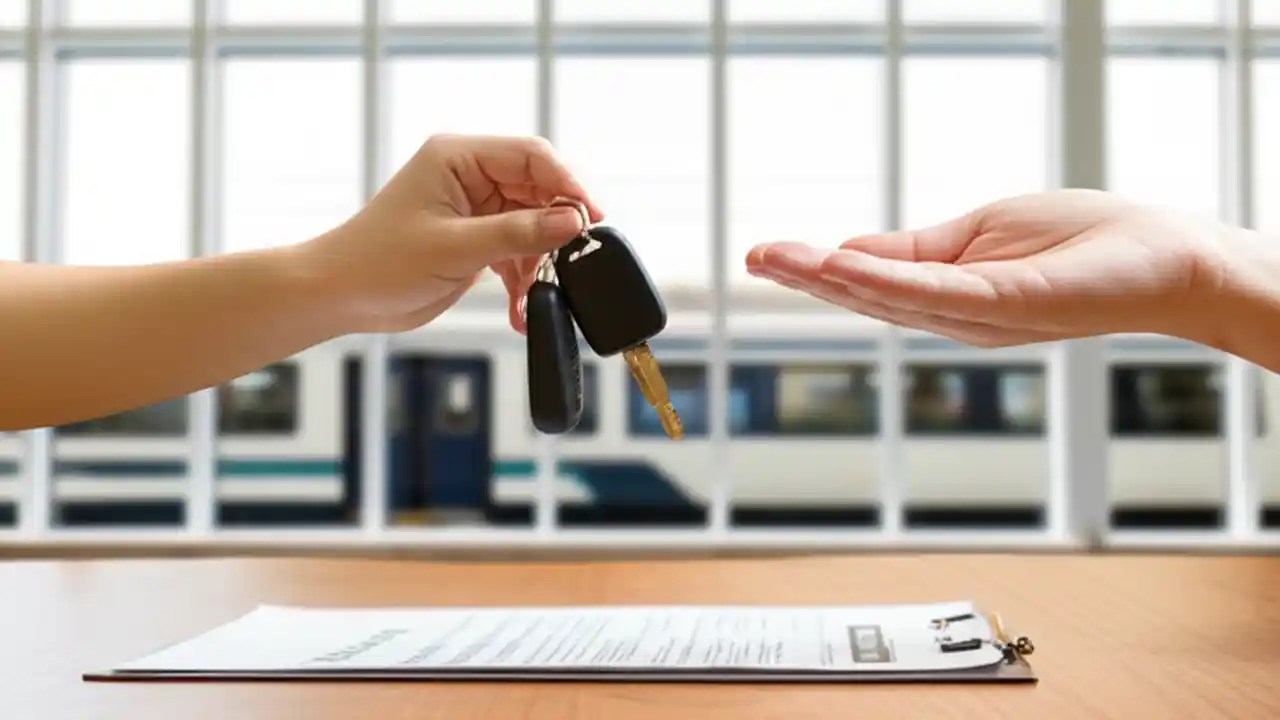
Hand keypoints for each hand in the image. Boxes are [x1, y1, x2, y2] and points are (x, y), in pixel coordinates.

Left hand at [302, 134, 602, 333]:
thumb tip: (572, 222)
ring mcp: (474, 208)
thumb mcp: (455, 248)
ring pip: (532, 225)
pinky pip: (516, 252)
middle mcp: (470, 175)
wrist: (340, 296)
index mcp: (459, 157)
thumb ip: (518, 234)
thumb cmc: (379, 262)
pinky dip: (522, 280)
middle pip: (538, 191)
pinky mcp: (474, 239)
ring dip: (539, 264)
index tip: (591, 218)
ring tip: (537, 297)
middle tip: (575, 263)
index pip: (532, 156)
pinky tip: (520, 310)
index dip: (568, 184)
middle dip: (556, 230)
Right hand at [746, 189, 1265, 349]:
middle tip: (752, 256)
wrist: (1164, 258)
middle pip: (867, 295)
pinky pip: (936, 293)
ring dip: (830, 278)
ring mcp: (979, 314)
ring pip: (890, 297)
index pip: (870, 280)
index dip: (816, 268)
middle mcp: (954, 314)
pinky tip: (844, 263)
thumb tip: (850, 249)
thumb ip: (915, 248)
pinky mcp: (1008, 306)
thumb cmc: (1082, 243)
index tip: (764, 253)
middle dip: (806, 277)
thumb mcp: (979, 234)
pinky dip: (886, 279)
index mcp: (947, 294)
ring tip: (777, 257)